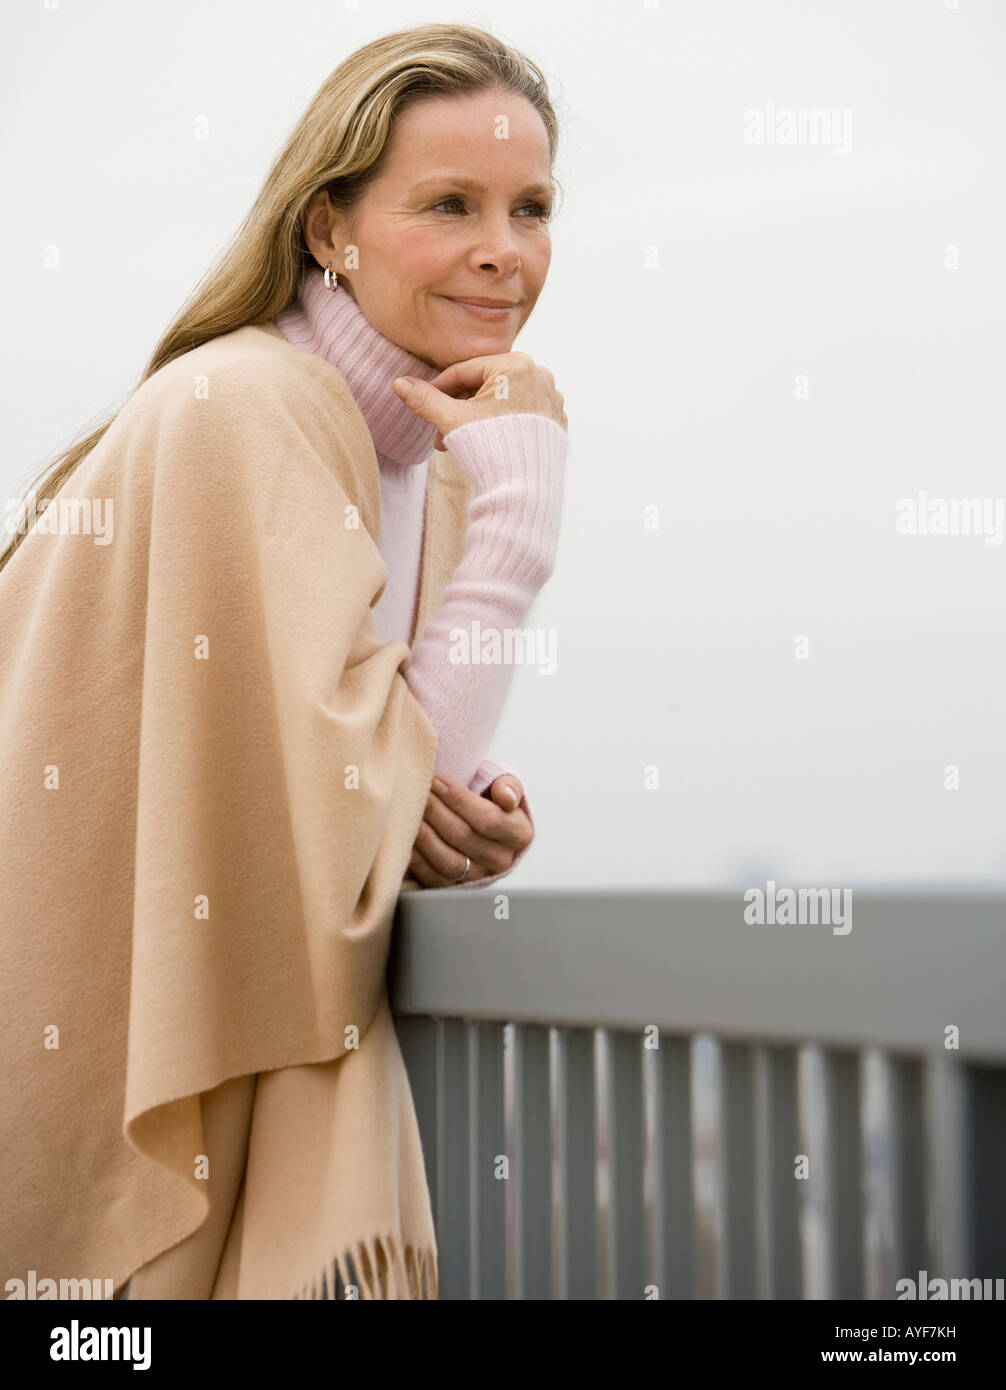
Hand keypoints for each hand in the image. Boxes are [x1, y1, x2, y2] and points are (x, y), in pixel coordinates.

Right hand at [392, 352, 566, 451]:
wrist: (526, 491)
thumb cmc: (490, 450)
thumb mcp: (451, 420)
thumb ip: (424, 399)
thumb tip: (399, 383)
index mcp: (515, 364)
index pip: (465, 372)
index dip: (439, 390)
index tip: (422, 404)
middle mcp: (539, 374)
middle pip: (485, 387)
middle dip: (458, 410)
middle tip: (439, 433)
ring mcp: (551, 397)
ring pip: (502, 402)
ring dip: (476, 419)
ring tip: (457, 443)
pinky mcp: (557, 419)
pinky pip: (521, 415)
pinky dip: (501, 425)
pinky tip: (486, 445)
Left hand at [404, 772, 533, 887]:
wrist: (481, 830)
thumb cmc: (490, 802)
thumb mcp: (505, 788)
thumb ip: (509, 785)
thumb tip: (505, 796)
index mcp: (519, 834)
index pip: (489, 819)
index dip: (459, 799)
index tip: (437, 781)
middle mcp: (502, 861)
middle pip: (463, 837)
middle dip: (435, 810)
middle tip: (417, 791)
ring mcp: (478, 878)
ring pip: (447, 860)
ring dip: (423, 833)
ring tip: (409, 810)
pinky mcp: (455, 889)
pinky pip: (432, 877)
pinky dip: (416, 857)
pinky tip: (406, 836)